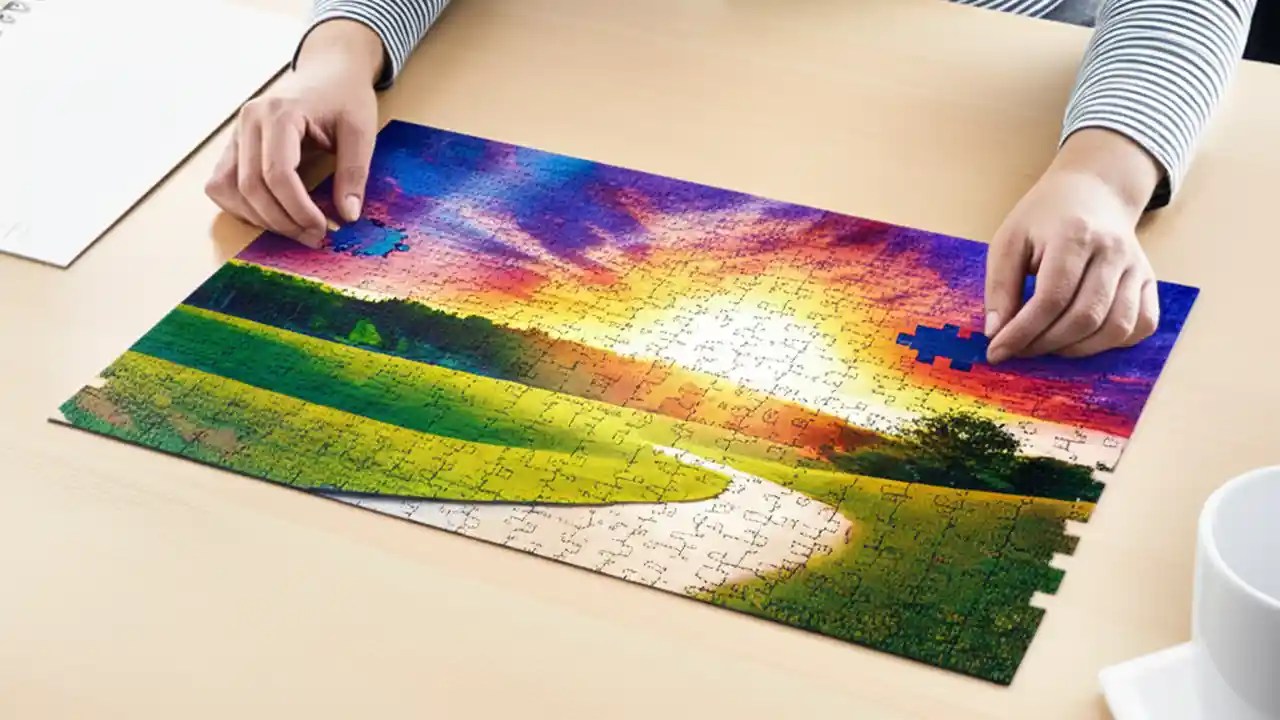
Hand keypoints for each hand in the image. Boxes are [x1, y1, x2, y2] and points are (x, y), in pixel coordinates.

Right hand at [205, 20, 384, 247]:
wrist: (328, 71)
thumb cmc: (345, 97)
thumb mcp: (360, 131)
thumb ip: (354, 172)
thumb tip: (348, 215)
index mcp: (279, 113)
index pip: (277, 173)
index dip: (298, 210)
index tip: (323, 229)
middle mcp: (248, 122)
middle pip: (250, 186)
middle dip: (281, 221)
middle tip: (314, 238)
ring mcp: (236, 133)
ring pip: (227, 188)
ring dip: (259, 219)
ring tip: (296, 230)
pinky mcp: (234, 145)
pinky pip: (223, 184)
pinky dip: (242, 207)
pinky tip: (273, 216)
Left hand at [984, 129, 1162, 363]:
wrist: (1093, 190)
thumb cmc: (1045, 217)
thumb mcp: (1009, 240)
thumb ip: (1001, 286)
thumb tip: (996, 333)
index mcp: (1074, 236)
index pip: (1050, 299)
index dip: (1022, 333)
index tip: (997, 352)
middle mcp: (1113, 252)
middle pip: (1084, 318)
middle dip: (1046, 344)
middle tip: (1020, 349)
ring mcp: (1137, 267)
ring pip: (1116, 328)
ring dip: (1077, 350)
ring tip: (1047, 345)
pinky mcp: (1149, 281)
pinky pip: (1141, 325)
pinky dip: (1112, 343)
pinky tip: (1082, 339)